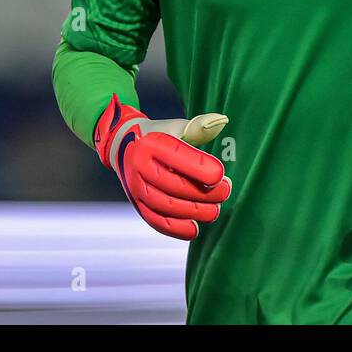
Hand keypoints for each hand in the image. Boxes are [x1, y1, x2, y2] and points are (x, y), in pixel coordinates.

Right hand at [93, 93, 231, 240]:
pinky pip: (155, 220)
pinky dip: (175, 228)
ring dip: (194, 212)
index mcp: (150, 143)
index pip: (177, 157)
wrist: (125, 145)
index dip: (200, 168)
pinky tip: (194, 229)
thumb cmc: (161, 135)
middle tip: (225, 191)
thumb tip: (222, 121)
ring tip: (215, 210)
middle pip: (174, 185)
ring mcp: (136, 187)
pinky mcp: (137, 204)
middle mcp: (138, 166)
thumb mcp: (177, 127)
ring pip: (166, 206)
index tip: (220, 174)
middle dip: (203, 193)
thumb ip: (199, 127)